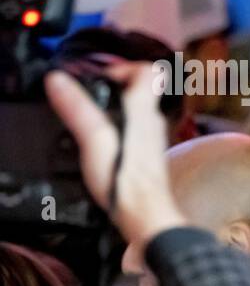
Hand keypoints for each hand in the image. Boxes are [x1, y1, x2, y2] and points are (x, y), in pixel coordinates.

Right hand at [45, 63, 185, 246]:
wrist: (146, 218)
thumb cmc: (127, 183)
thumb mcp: (95, 139)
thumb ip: (79, 108)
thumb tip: (60, 81)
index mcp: (144, 112)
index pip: (148, 72)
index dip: (124, 67)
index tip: (100, 76)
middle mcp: (152, 124)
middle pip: (140, 93)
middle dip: (114, 89)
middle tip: (90, 95)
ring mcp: (151, 142)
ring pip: (136, 114)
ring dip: (114, 110)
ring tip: (90, 118)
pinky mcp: (145, 159)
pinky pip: (133, 135)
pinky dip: (116, 131)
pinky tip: (100, 145)